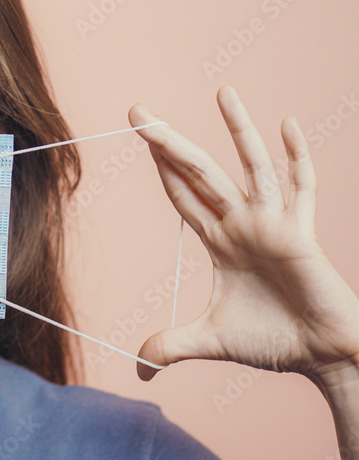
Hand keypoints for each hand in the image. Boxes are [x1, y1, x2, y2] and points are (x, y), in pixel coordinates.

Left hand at [128, 85, 358, 384]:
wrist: (323, 357)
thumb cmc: (273, 342)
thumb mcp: (209, 341)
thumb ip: (171, 346)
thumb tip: (136, 368)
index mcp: (219, 239)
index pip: (181, 193)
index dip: (159, 166)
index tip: (138, 137)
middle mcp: (242, 223)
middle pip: (198, 171)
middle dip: (167, 141)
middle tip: (137, 109)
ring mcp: (272, 224)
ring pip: (251, 167)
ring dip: (237, 130)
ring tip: (221, 91)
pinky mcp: (302, 234)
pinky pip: (302, 189)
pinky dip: (298, 158)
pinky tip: (288, 125)